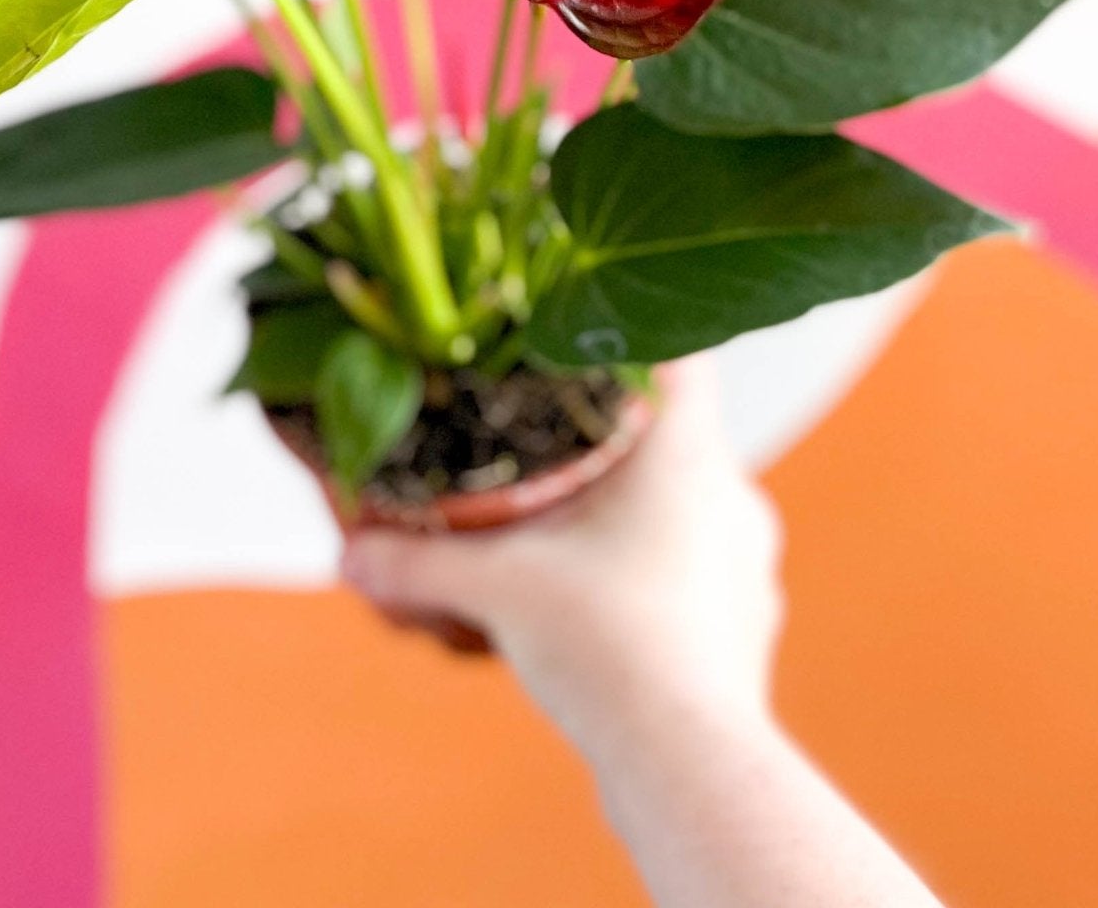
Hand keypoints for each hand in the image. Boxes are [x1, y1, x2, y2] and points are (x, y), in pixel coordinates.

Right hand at [339, 358, 783, 754]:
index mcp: (688, 451)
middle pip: (676, 431)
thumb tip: (350, 549)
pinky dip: (650, 578)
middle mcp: (732, 493)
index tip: (588, 334)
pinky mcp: (746, 625)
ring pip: (689, 506)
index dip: (638, 331)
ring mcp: (747, 562)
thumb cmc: (611, 650)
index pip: (683, 350)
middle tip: (551, 443)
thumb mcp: (495, 588)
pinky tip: (602, 610)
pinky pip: (696, 574)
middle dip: (612, 436)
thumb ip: (417, 558)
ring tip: (566, 539)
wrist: (687, 767)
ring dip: (631, 514)